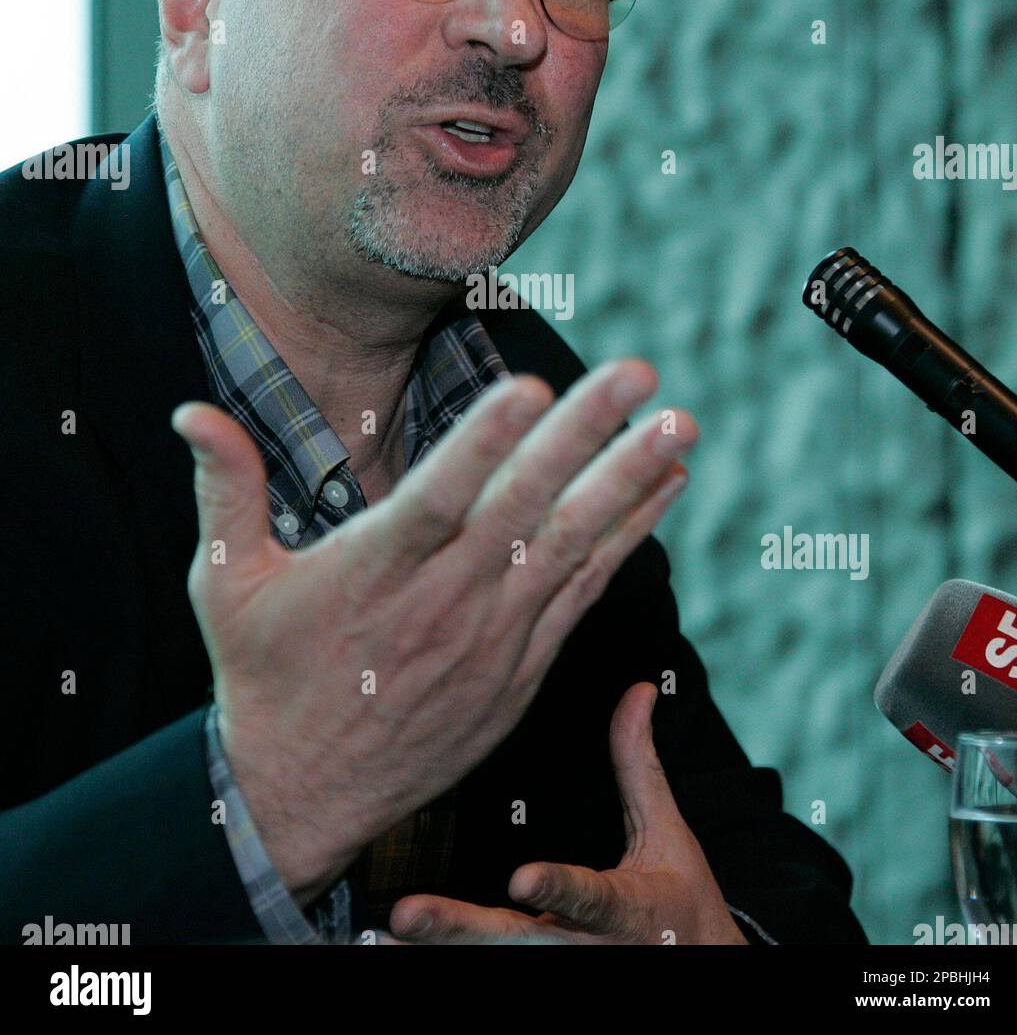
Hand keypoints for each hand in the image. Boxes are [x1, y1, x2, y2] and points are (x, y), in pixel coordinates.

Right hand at [172, 361, 696, 906]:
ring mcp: (491, 639)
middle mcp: (441, 604)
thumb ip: (223, 489)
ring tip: (680, 423)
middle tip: (639, 372)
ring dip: (628, 482)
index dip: (484, 443)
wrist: (302, 792)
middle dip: (585, 436)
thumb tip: (189, 410)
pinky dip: (628, 539)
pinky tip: (665, 487)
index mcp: (371, 574)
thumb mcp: (224, 584)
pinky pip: (583, 593)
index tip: (533, 386)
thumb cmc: (263, 676)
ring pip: (569, 548)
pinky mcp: (521, 668)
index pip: (437, 499)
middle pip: (522, 510)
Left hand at [387, 682, 747, 944]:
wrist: (698, 969)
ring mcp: (557, 970)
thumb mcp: (665, 835)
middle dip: (458, 930)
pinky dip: (443, 964)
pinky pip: (489, 970)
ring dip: (438, 950)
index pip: (588, 896)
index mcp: (624, 909)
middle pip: (514, 942)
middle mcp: (584, 949)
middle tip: (405, 915)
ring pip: (493, 961)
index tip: (521, 880)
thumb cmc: (678, 900)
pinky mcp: (539, 979)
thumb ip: (638, 764)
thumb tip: (640, 688)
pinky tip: (391, 953)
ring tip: (380, 940)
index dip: (556, 889)